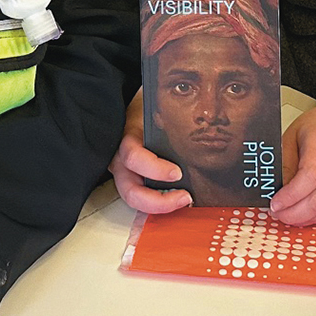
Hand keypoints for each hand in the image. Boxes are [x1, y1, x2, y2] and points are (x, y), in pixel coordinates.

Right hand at [109, 88, 193, 212]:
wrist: (137, 111)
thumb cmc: (146, 109)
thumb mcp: (155, 109)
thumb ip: (166, 120)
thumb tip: (193, 127)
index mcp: (125, 140)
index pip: (133, 158)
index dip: (154, 169)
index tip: (177, 173)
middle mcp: (121, 162)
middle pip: (131, 191)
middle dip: (158, 201)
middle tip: (184, 197)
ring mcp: (126, 174)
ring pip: (137, 200)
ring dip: (161, 206)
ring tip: (184, 200)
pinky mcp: (136, 181)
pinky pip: (145, 198)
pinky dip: (162, 204)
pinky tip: (179, 201)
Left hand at [267, 96, 315, 225]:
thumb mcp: (291, 136)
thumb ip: (284, 162)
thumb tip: (275, 189)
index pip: (310, 176)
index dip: (291, 195)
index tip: (275, 203)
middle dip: (294, 212)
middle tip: (277, 212)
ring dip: (302, 218)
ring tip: (284, 215)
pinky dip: (312, 217)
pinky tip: (298, 216)